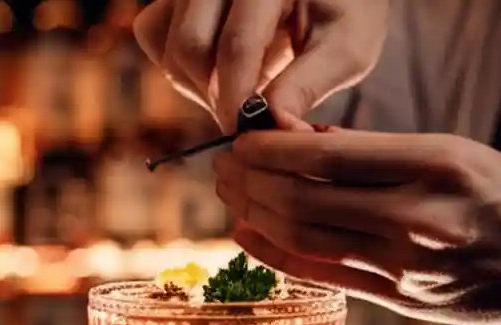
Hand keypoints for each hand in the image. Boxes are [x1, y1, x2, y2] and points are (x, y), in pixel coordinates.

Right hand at [133, 0, 389, 130]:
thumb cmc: (346, 13)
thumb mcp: (346, 48)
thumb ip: (308, 86)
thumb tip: (276, 131)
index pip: (237, 44)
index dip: (237, 99)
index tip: (248, 134)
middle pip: (190, 47)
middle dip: (215, 96)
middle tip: (247, 117)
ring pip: (166, 46)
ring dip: (196, 86)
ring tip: (238, 93)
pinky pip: (153, 35)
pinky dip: (179, 67)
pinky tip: (217, 74)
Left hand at [215, 129, 500, 324]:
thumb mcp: (464, 153)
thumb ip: (382, 152)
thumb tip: (304, 140)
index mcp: (441, 166)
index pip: (327, 154)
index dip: (269, 146)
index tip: (244, 135)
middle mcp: (422, 218)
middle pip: (303, 198)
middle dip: (249, 178)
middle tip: (225, 162)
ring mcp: (411, 267)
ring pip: (304, 239)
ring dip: (255, 213)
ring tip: (232, 193)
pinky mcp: (403, 302)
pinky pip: (323, 275)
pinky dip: (278, 254)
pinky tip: (252, 234)